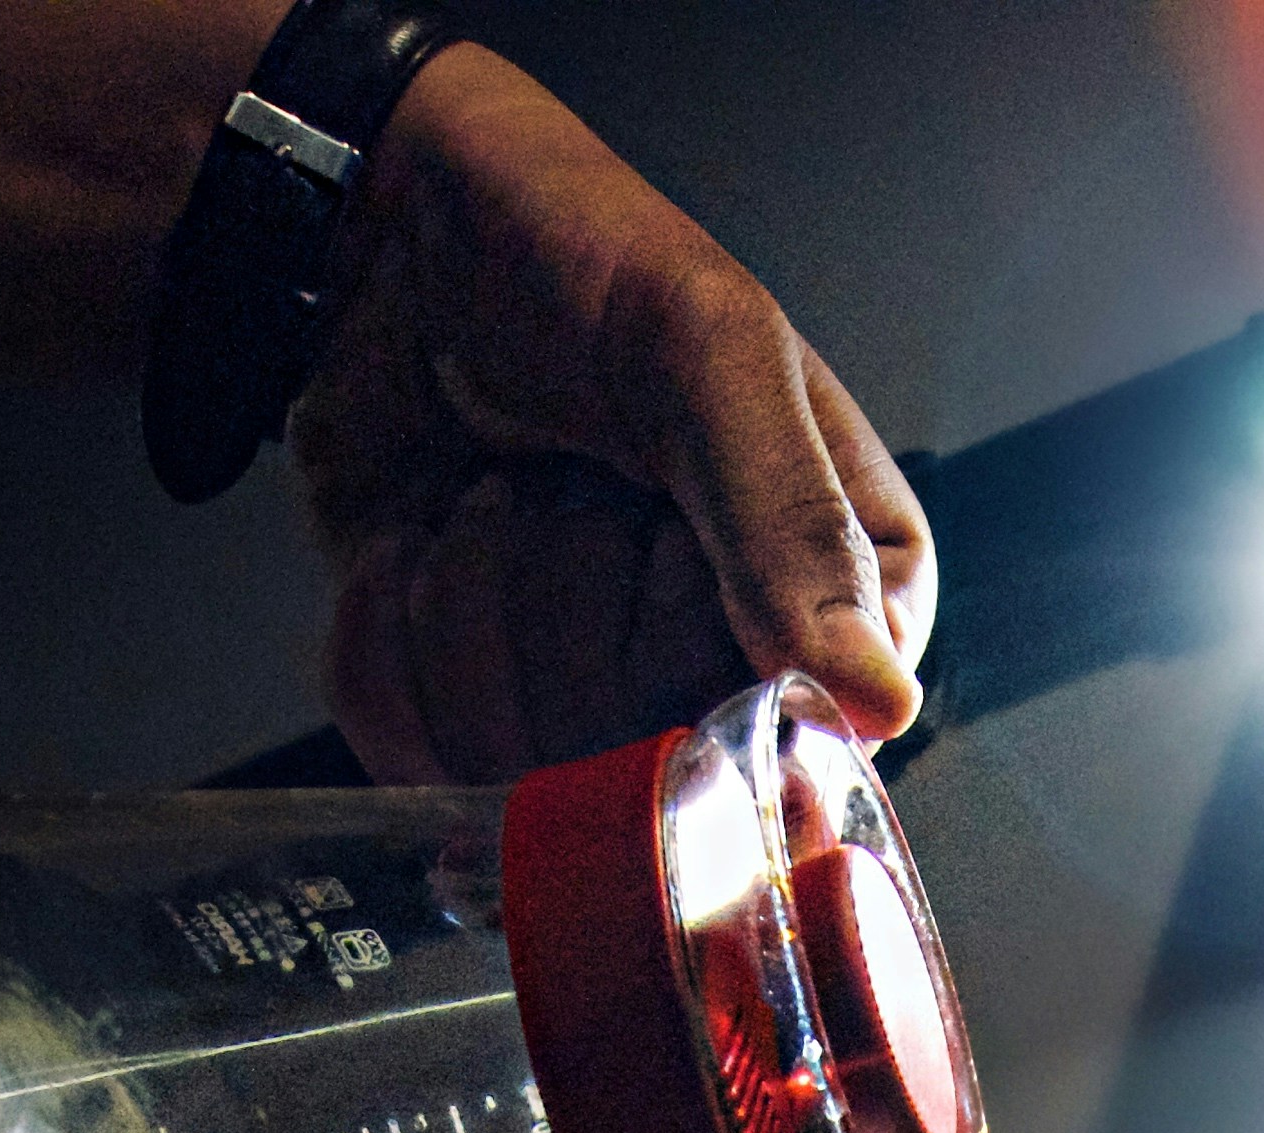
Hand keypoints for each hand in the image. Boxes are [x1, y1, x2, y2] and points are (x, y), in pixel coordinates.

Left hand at [293, 45, 932, 781]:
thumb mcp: (707, 353)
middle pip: (660, 761)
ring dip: (475, 601)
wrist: (387, 235)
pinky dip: (391, 639)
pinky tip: (410, 540)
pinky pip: (430, 761)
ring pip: (538, 765)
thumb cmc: (571, 263)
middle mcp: (728, 668)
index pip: (809, 728)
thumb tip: (877, 703)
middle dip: (576, 598)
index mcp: (840, 588)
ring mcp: (598, 705)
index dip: (720, 649)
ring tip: (483, 489)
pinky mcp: (476, 716)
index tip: (664, 533)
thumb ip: (792, 525)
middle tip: (562, 476)